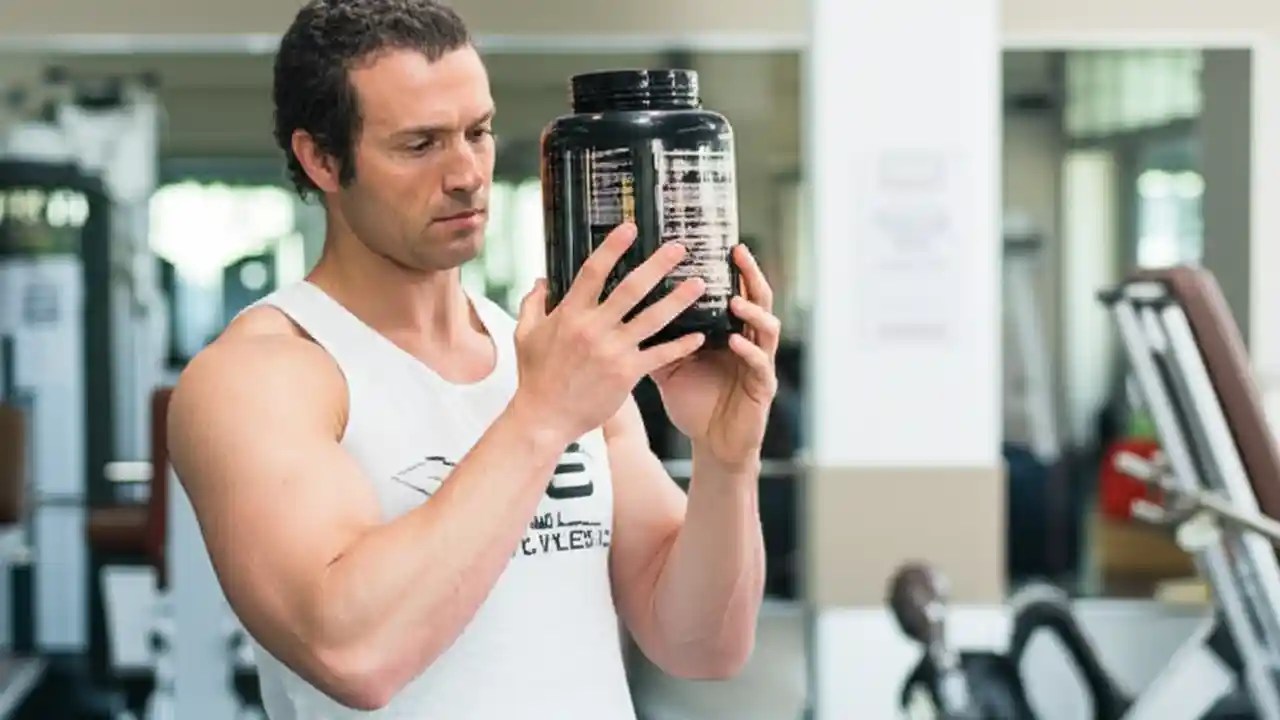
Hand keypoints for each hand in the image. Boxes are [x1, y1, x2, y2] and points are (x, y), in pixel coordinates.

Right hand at [512, 223, 707, 444]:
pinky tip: (699, 335)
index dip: (613, 247)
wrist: (544, 418)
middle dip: (658, 265)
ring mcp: (612, 351)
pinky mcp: (627, 374)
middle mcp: (594, 328)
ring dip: (679, 299)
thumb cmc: (534, 378)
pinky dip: (681, 345)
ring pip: (652, 318)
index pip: (593, 271)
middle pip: (631, 288)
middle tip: (679, 248)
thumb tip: (541, 280)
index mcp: (570, 314)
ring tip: (699, 283)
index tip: (630, 228)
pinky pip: (660, 355)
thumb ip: (533, 303)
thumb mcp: (525, 334)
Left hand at [650, 244, 779, 471]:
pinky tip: (736, 342)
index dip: (733, 269)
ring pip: (766, 328)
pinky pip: (760, 365)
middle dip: (750, 275)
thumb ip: (656, 338)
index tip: (722, 243)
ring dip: (752, 312)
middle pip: (758, 299)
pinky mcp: (762, 388)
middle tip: (738, 252)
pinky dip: (748, 352)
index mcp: (728, 332)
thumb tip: (623, 313)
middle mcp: (748, 341)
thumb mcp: (669, 366)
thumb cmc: (695, 403)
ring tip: (736, 300)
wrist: (712, 444)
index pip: (735, 291)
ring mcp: (759, 364)